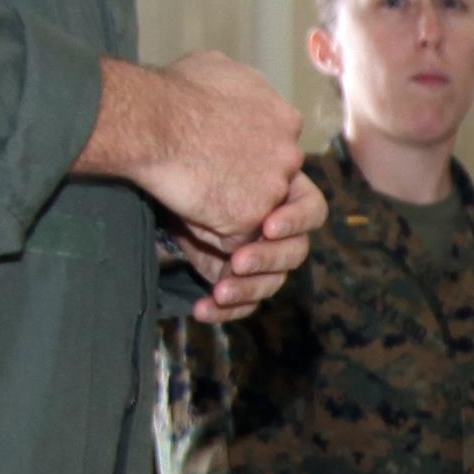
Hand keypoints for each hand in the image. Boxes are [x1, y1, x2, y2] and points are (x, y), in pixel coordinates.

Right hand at [82, 51, 311, 310]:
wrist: (154, 123)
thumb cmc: (175, 90)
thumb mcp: (216, 67)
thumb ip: (239, 84)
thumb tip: (232, 84)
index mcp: (286, 119)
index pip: (276, 146)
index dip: (245, 154)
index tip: (221, 155)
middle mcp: (290, 155)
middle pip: (271, 181)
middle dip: (242, 185)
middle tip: (207, 179)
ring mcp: (273, 190)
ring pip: (254, 211)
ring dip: (225, 208)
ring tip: (194, 193)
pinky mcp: (251, 220)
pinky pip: (233, 238)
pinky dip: (210, 231)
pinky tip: (190, 210)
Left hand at [177, 168, 325, 323]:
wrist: (161, 185)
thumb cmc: (192, 163)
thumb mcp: (218, 165)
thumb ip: (244, 179)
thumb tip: (265, 196)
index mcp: (286, 195)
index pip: (312, 210)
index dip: (295, 221)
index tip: (267, 226)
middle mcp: (281, 231)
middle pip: (296, 251)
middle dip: (268, 257)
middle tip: (238, 260)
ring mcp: (263, 259)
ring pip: (273, 282)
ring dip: (247, 288)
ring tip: (219, 291)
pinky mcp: (242, 282)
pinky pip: (246, 303)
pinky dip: (225, 310)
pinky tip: (202, 309)